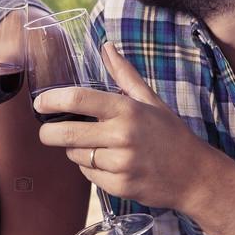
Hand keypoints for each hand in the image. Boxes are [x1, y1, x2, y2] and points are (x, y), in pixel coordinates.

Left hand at [34, 43, 214, 211]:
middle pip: (66, 134)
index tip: (39, 103)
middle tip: (47, 131)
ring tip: (95, 146)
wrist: (194, 175)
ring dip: (76, 151)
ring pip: (75, 156)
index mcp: (127, 110)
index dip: (52, 100)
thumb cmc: (170, 134)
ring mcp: (120, 164)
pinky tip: (109, 163)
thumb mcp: (150, 100)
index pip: (78, 99)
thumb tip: (106, 47)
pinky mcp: (119, 187)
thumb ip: (124, 74)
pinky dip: (91, 169)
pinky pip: (88, 176)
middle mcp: (121, 136)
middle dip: (48, 133)